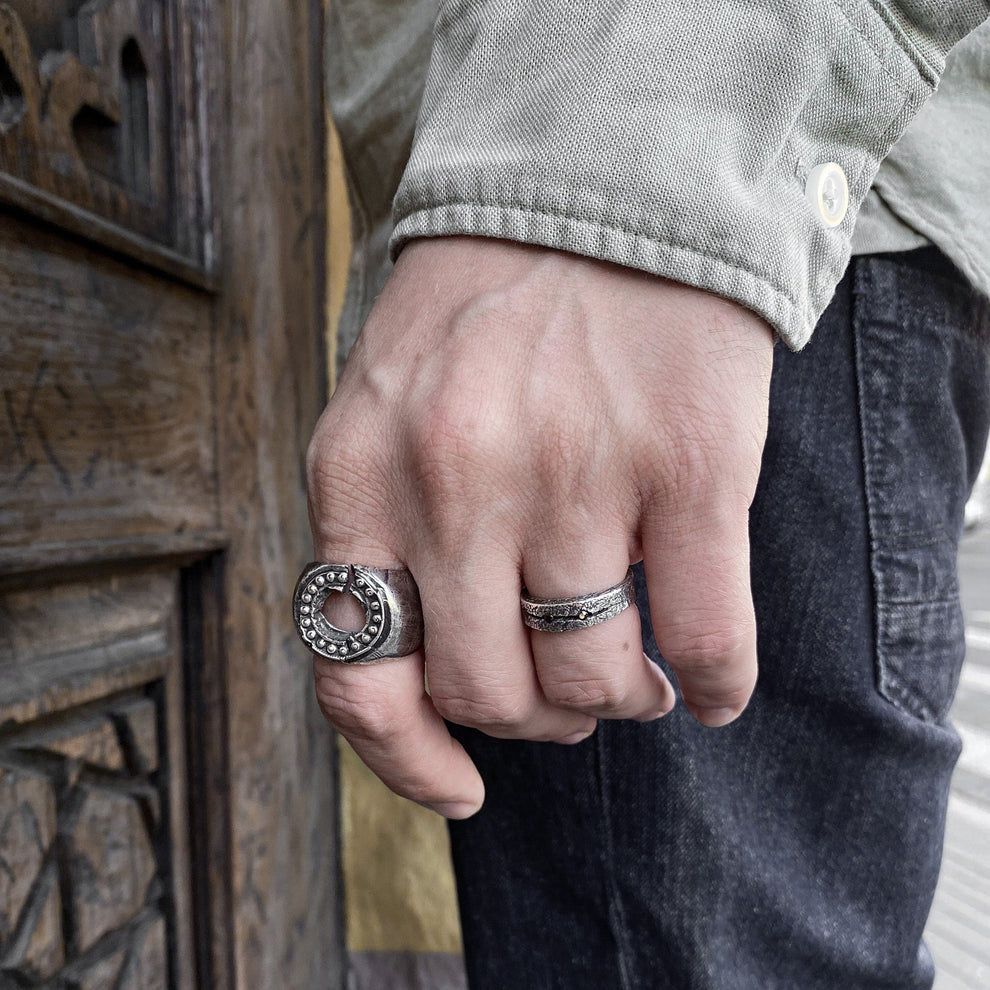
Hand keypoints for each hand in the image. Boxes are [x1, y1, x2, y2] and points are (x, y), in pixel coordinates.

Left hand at [306, 237, 773, 816]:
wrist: (596, 187)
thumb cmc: (485, 313)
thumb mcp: (385, 409)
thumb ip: (384, 532)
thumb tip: (436, 685)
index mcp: (360, 471)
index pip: (357, 672)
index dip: (406, 759)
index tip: (459, 788)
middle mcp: (456, 478)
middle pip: (485, 694)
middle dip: (529, 720)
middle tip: (561, 690)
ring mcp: (575, 471)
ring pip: (591, 683)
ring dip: (616, 702)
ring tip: (631, 673)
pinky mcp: (687, 464)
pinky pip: (708, 641)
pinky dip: (715, 684)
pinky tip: (711, 684)